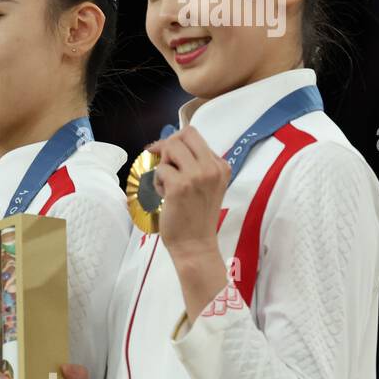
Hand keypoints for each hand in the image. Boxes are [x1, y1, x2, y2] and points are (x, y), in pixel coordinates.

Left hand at [151, 126, 228, 261]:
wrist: (196, 244)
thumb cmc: (196, 216)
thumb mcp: (206, 185)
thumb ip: (194, 164)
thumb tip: (166, 144)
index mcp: (221, 166)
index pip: (195, 136)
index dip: (175, 142)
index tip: (166, 156)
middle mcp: (212, 168)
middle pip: (184, 135)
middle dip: (167, 146)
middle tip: (163, 166)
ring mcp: (197, 176)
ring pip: (171, 147)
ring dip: (163, 164)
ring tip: (167, 184)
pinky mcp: (180, 186)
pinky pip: (160, 169)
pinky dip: (157, 182)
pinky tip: (165, 196)